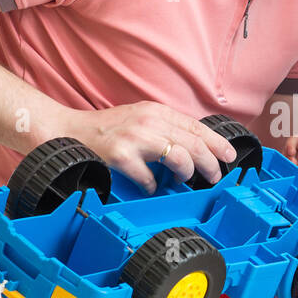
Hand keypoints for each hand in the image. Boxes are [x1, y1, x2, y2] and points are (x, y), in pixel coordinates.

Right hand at [61, 102, 237, 193]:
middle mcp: (148, 121)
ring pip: (179, 156)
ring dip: (187, 172)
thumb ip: (164, 130)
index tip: (229, 156)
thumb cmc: (105, 130)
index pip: (196, 126)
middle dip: (210, 162)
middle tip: (214, 176)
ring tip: (184, 179)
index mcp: (156, 111)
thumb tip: (193, 150)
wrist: (68, 131)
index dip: (216, 143)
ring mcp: (135, 138)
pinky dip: (153, 185)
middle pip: (193, 142)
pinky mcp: (121, 156)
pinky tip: (151, 187)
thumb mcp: (140, 120)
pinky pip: (149, 177)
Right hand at [284, 135, 297, 177]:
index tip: (291, 152)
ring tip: (293, 168)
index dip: (290, 145)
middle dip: (287, 156)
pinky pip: (290, 171)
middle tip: (293, 162)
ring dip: (287, 164)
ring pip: (286, 161)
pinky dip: (288, 172)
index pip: (294, 140)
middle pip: (287, 150)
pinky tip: (293, 175)